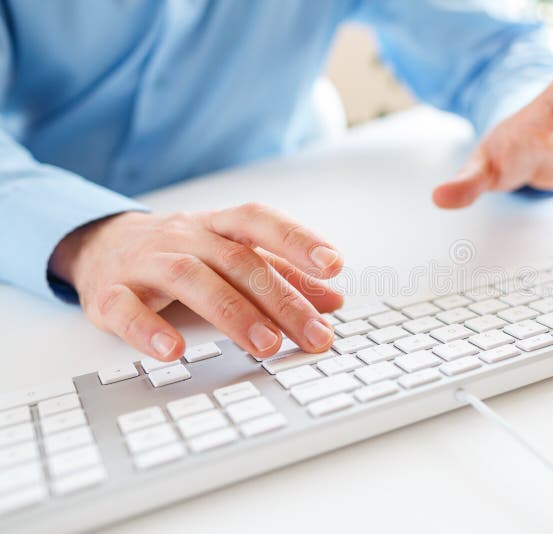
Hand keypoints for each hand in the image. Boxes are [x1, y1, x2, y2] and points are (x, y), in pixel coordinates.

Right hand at [49, 204, 344, 360]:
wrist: (100, 246)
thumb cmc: (182, 253)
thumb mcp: (231, 256)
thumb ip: (282, 275)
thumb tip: (332, 300)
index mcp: (218, 226)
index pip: (259, 221)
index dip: (297, 239)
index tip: (333, 264)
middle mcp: (185, 236)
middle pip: (237, 262)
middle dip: (281, 300)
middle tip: (315, 335)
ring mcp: (145, 262)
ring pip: (190, 278)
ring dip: (233, 314)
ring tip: (267, 345)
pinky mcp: (109, 293)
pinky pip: (126, 307)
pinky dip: (148, 329)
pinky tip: (173, 350)